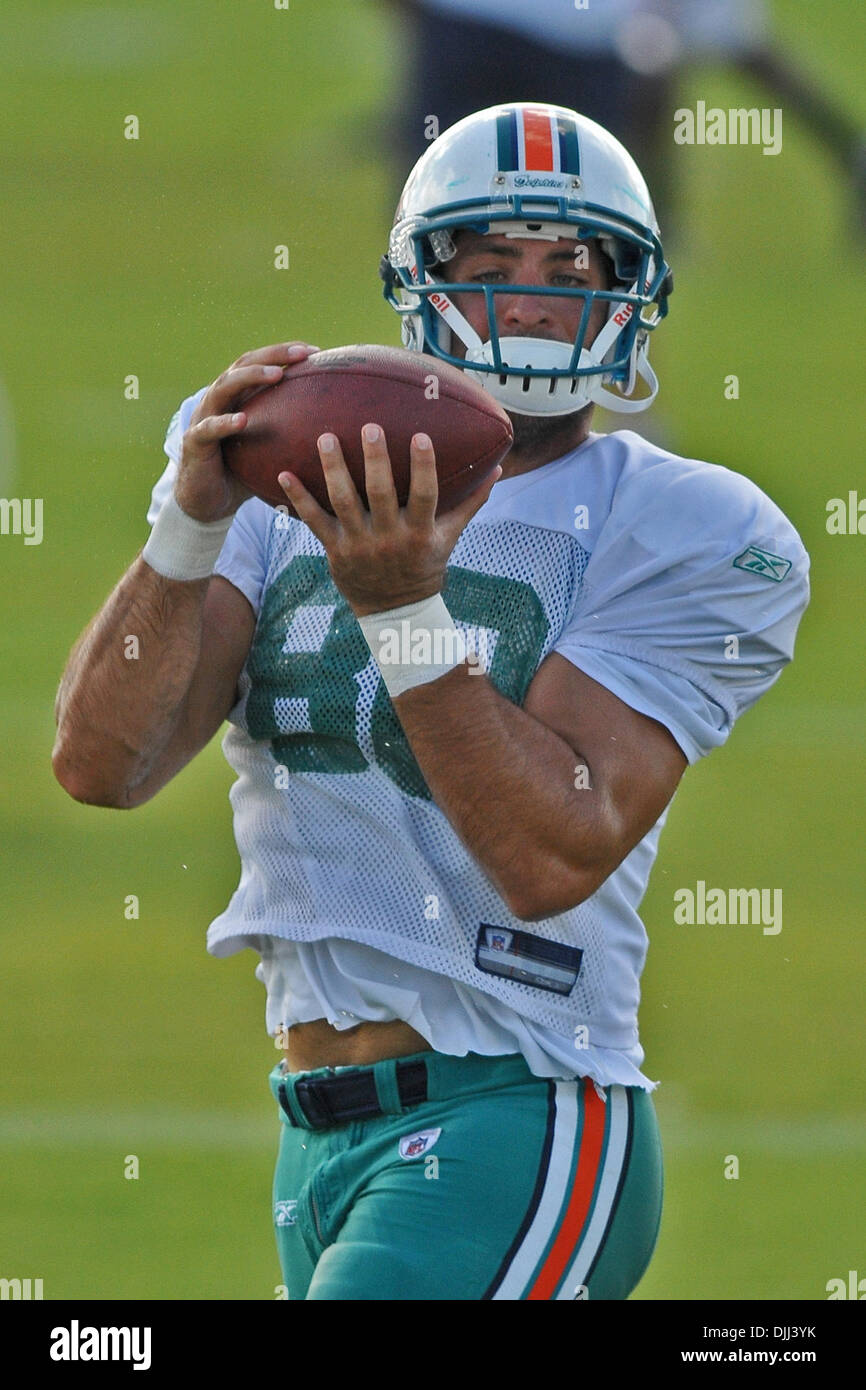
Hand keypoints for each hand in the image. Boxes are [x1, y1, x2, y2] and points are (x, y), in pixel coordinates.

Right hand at [175, 341, 319, 521]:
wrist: (207, 501)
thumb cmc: (242, 472)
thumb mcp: (269, 448)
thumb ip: (291, 434)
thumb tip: (336, 432)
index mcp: (236, 397)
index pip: (259, 364)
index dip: (284, 353)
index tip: (315, 351)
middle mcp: (219, 400)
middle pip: (242, 365)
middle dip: (272, 355)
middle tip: (301, 354)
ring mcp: (204, 418)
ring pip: (223, 388)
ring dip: (250, 378)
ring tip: (276, 375)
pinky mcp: (194, 443)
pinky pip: (208, 429)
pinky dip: (224, 422)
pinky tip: (242, 420)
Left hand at [277, 424, 500, 616]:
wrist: (395, 610)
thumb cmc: (426, 566)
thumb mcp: (450, 537)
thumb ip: (470, 502)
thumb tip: (498, 468)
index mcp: (420, 532)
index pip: (425, 495)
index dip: (423, 467)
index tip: (420, 437)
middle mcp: (389, 537)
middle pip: (380, 493)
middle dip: (374, 460)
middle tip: (369, 426)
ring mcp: (360, 544)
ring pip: (343, 501)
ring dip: (333, 469)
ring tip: (324, 437)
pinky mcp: (335, 550)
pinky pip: (314, 521)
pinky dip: (298, 498)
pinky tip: (284, 472)